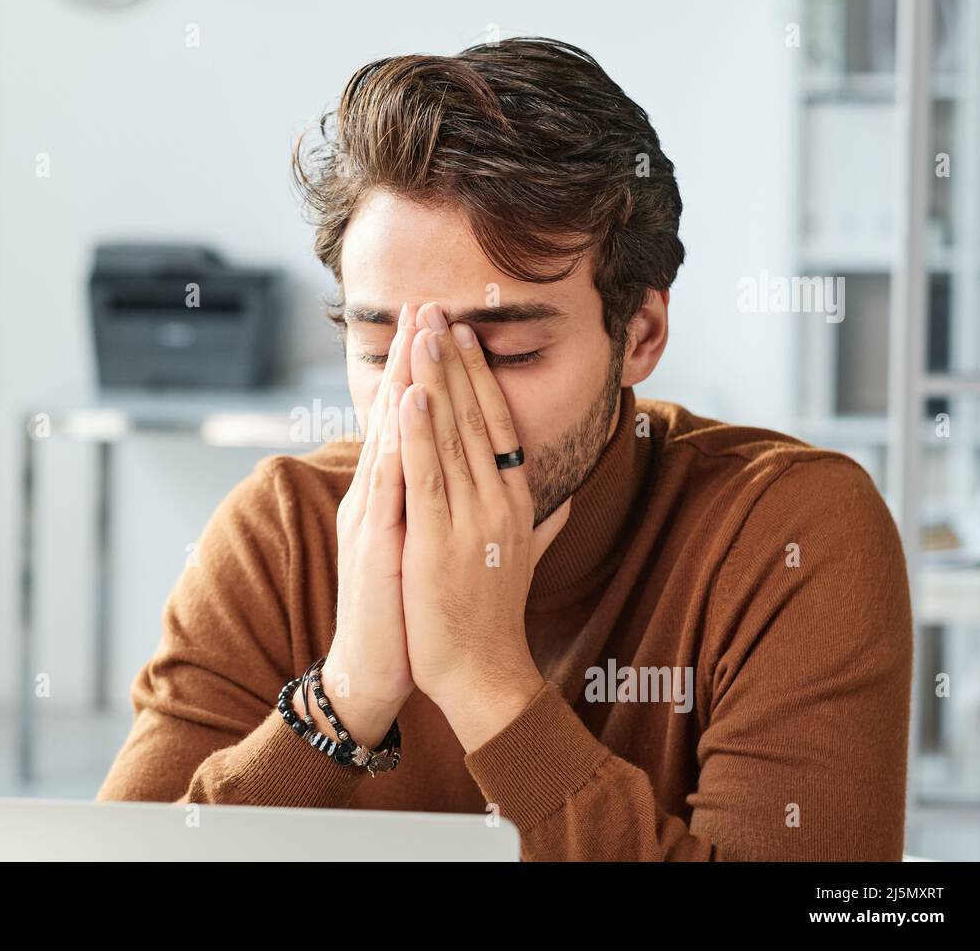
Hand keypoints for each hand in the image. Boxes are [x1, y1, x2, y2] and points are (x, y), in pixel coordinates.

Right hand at [302, 303, 417, 748]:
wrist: (379, 666)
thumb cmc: (412, 611)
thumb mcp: (435, 551)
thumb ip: (456, 512)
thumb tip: (499, 488)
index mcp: (397, 495)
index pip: (415, 422)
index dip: (429, 373)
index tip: (446, 328)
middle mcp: (379, 497)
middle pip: (398, 416)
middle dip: (413, 358)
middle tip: (424, 303)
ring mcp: (372, 517)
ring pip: (389, 438)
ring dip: (402, 383)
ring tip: (415, 334)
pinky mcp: (372, 544)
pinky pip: (388, 486)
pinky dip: (398, 443)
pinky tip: (407, 407)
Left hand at [396, 303, 569, 747]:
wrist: (483, 671)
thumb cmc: (495, 615)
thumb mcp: (527, 558)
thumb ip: (546, 523)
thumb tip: (568, 499)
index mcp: (516, 500)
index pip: (499, 423)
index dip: (481, 375)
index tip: (464, 334)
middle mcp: (498, 500)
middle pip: (478, 415)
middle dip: (456, 359)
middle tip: (438, 309)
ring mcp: (471, 518)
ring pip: (452, 434)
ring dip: (436, 379)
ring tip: (423, 330)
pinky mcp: (438, 540)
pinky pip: (427, 474)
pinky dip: (419, 431)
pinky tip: (410, 393)